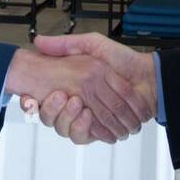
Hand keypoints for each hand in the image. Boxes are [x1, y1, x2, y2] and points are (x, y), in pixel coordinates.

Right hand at [28, 33, 156, 144]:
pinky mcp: (99, 130)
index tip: (31, 97)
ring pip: (64, 129)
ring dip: (68, 119)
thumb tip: (39, 41)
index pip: (43, 99)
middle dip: (51, 110)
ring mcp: (87, 119)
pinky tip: (89, 116)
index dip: (32, 101)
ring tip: (78, 106)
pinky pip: (83, 137)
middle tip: (60, 97)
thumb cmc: (124, 60)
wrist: (148, 77)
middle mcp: (76, 105)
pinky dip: (85, 129)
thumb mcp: (93, 45)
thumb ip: (66, 44)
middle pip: (50, 118)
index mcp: (71, 86)